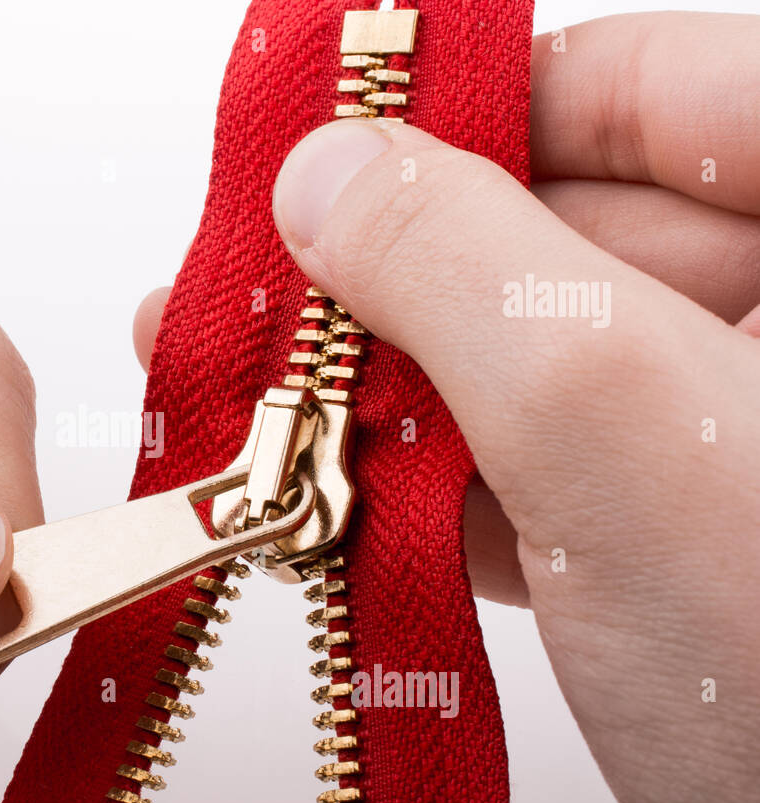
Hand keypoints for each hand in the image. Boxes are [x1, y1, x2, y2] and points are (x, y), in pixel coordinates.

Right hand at [139, 12, 759, 802]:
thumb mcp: (621, 430)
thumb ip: (460, 268)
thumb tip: (331, 174)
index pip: (636, 90)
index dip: (463, 111)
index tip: (322, 147)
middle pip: (562, 235)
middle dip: (391, 281)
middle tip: (261, 302)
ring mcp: (746, 441)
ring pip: (535, 368)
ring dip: (391, 400)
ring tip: (267, 413)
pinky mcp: (696, 543)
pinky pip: (547, 474)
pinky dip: (436, 490)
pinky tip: (344, 505)